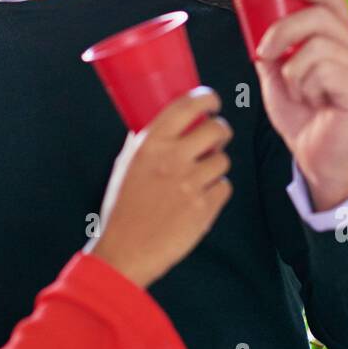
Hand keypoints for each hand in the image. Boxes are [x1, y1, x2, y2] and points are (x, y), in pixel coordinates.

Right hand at [90, 87, 232, 288]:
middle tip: (214, 138)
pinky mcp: (205, 208)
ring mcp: (191, 184)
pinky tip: (200, 197)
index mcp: (152, 143)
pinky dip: (216, 191)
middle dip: (220, 132)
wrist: (126, 250)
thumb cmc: (122, 207)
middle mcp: (173, 159)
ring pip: (223, 160)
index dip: (207, 98)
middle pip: (217, 129)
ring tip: (200, 175)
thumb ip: (146, 143)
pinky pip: (225, 187)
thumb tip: (161, 123)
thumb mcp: (126, 165)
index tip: (212, 102)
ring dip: (216, 165)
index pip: (188, 106)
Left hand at [253, 0, 347, 208]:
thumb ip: (273, 47)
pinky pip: (323, 70)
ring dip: (293, 70)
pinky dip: (305, 86)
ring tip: (298, 90)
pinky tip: (312, 101)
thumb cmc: (301, 113)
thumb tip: (255, 20)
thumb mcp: (278, 73)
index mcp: (341, 35)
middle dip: (283, 31)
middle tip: (265, 53)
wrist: (316, 156)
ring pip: (317, 45)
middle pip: (319, 15)